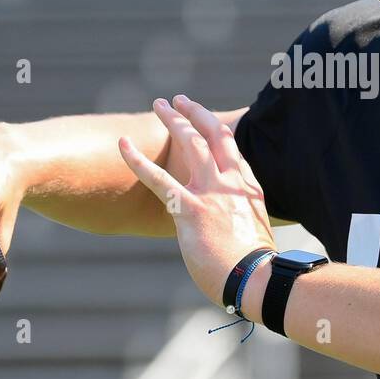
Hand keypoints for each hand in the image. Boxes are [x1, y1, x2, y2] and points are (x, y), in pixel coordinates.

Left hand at [119, 94, 276, 305]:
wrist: (255, 278)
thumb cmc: (256, 269)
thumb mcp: (257, 236)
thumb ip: (243, 223)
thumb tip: (233, 230)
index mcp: (250, 190)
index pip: (234, 152)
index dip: (219, 135)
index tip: (209, 125)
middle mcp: (232, 183)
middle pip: (215, 135)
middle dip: (196, 114)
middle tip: (180, 100)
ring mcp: (211, 192)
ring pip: (191, 143)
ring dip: (174, 120)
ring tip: (159, 104)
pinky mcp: (189, 208)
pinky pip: (158, 178)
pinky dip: (137, 159)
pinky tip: (123, 144)